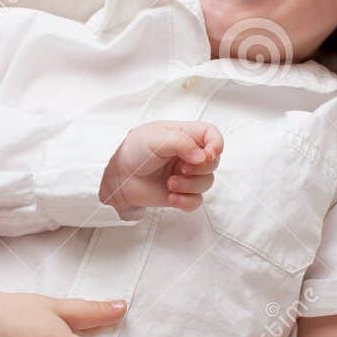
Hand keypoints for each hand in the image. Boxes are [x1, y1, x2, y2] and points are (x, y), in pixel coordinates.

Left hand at [100, 122, 222, 215]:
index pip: (212, 135)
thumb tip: (202, 156)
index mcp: (185, 135)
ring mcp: (186, 175)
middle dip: (201, 169)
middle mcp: (189, 155)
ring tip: (170, 183)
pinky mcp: (181, 193)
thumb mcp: (156, 138)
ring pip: (206, 182)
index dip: (216, 144)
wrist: (119, 177)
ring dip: (190, 185)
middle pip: (213, 162)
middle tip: (182, 169)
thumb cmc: (134, 151)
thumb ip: (181, 142)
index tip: (208, 154)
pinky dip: (186, 201)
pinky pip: (196, 201)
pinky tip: (172, 197)